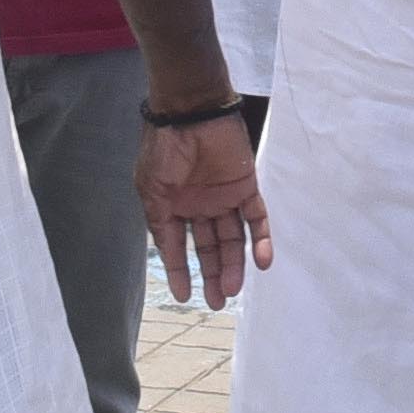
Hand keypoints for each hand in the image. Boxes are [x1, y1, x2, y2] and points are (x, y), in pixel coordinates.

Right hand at [142, 112, 271, 305]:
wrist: (190, 110)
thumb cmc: (164, 148)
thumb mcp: (151, 191)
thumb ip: (161, 224)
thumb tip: (166, 254)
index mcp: (174, 206)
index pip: (180, 247)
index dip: (182, 271)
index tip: (185, 296)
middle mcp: (200, 205)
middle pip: (210, 247)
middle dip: (214, 274)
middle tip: (218, 302)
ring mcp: (224, 197)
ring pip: (233, 238)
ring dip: (235, 264)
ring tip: (234, 289)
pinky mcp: (246, 185)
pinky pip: (257, 218)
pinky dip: (261, 239)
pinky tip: (262, 262)